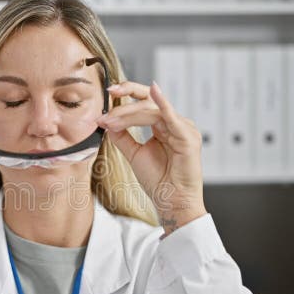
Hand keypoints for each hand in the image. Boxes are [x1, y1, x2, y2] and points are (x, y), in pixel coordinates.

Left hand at [95, 81, 206, 234]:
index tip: (109, 92)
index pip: (144, 102)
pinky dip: (163, 104)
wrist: (172, 201)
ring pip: (152, 111)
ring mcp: (182, 128)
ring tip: (111, 121)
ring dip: (129, 114)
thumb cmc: (159, 181)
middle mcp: (174, 123)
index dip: (127, 94)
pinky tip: (154, 91)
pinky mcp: (187, 137)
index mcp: (163, 125)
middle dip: (127, 96)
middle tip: (108, 97)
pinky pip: (172, 117)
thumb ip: (122, 136)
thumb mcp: (134, 154)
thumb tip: (106, 121)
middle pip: (148, 102)